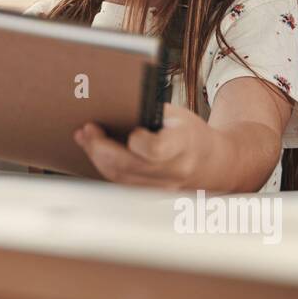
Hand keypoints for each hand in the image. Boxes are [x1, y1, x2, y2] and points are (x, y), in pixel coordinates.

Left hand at [72, 104, 222, 188]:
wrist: (212, 162)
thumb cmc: (189, 132)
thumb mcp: (176, 115)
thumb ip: (146, 112)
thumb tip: (107, 104)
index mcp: (183, 145)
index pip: (156, 150)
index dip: (137, 142)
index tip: (129, 130)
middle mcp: (173, 171)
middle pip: (128, 165)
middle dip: (101, 148)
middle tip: (86, 130)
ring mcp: (162, 187)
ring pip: (120, 177)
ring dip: (97, 157)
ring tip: (85, 137)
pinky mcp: (150, 194)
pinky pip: (122, 183)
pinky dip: (105, 166)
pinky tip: (95, 150)